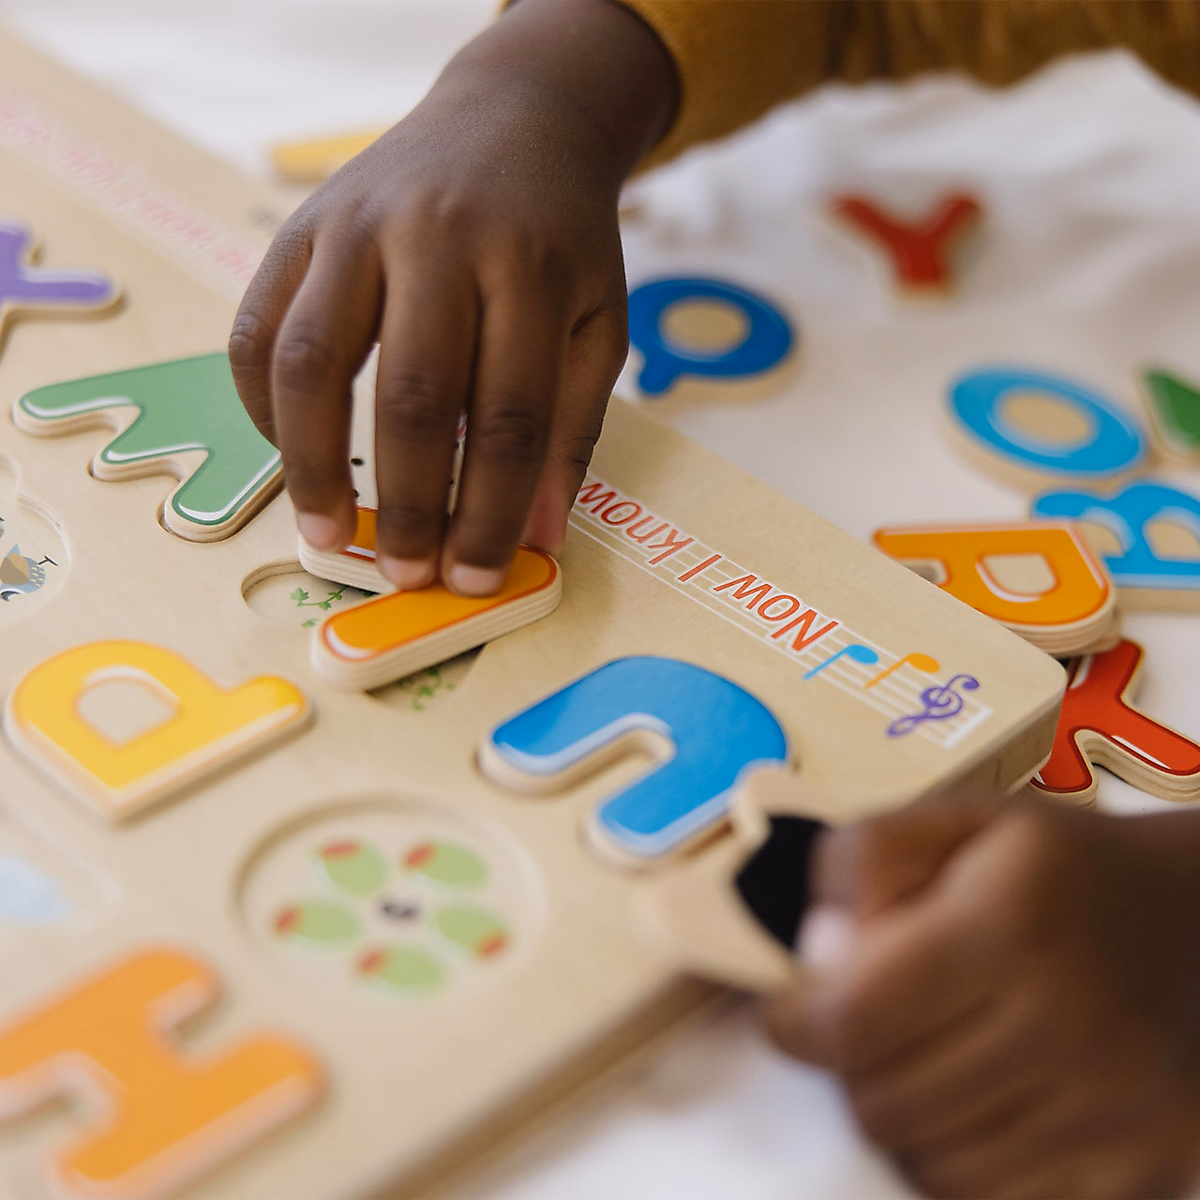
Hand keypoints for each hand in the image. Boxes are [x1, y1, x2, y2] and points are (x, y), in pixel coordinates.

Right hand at [229, 0, 675, 593]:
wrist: (511, 123)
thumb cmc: (561, 240)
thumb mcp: (597, 324)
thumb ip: (569, 430)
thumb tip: (535, 541)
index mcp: (529, 269)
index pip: (510, 416)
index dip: (490, 510)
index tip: (476, 578)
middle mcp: (437, 240)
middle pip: (412, 395)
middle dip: (405, 501)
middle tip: (404, 572)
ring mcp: (355, 226)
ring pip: (311, 360)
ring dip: (311, 464)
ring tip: (324, 535)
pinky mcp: (298, 227)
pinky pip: (258, 328)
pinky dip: (262, 405)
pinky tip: (292, 456)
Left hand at [767, 795, 1199, 1197]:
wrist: (1197, 925)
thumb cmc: (1057, 873)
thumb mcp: (957, 821)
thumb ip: (865, 860)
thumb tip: (813, 950)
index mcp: (1010, 921)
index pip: (852, 1018)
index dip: (794, 1023)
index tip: (789, 1011)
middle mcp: (1071, 1022)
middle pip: (883, 1102)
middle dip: (851, 1066)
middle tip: (871, 1026)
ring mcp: (1114, 1112)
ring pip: (930, 1165)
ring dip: (905, 1117)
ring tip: (929, 1057)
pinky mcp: (1141, 1173)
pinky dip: (962, 1163)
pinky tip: (975, 1103)